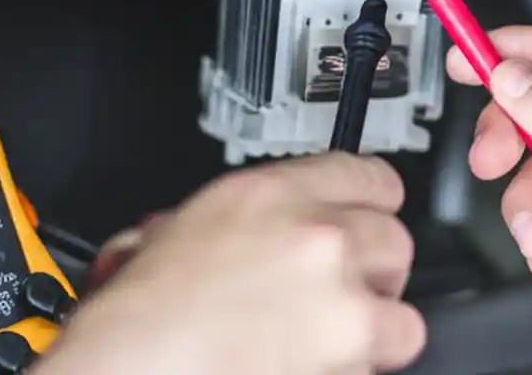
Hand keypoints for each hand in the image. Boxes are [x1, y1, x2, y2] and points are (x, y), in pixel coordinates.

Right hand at [32, 154, 425, 374]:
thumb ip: (240, 218)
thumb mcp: (179, 231)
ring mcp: (340, 297)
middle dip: (371, 270)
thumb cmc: (138, 320)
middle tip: (342, 291)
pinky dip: (360, 366)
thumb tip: (255, 229)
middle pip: (394, 239)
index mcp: (270, 195)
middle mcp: (316, 236)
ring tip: (328, 340)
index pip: (366, 175)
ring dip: (371, 326)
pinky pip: (386, 357)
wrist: (132, 368)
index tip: (368, 219)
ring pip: (400, 307)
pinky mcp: (351, 350)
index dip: (369, 204)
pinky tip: (320, 365)